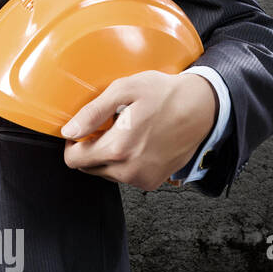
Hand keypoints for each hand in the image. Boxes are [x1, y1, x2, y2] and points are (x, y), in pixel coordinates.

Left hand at [61, 70, 216, 190]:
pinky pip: (125, 176)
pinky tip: (138, 142)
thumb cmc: (165, 94)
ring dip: (109, 155)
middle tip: (109, 127)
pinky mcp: (153, 182)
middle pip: (88, 167)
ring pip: (106, 172)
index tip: (84, 130)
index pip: (74, 160)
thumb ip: (92, 113)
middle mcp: (129, 170)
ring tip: (127, 133)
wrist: (203, 107)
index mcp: (118, 149)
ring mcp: (142, 179)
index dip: (73, 143)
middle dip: (91, 148)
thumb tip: (69, 131)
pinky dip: (125, 162)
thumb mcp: (124, 90)